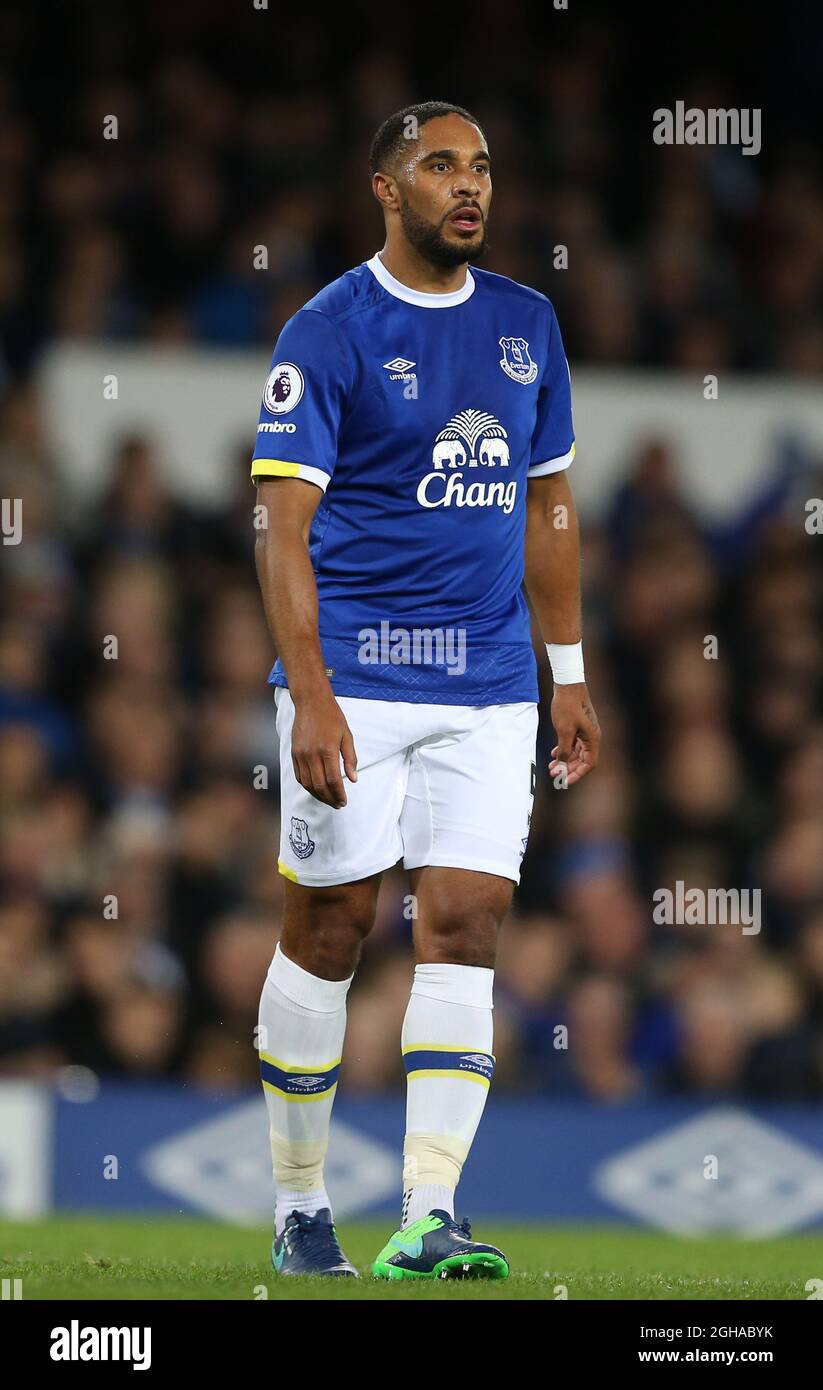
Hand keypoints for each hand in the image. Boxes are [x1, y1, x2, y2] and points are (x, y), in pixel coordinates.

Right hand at [290, 690, 357, 807]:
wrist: (311, 702)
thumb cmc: (332, 717)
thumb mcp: (347, 736)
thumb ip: (350, 759)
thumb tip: (353, 779)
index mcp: (327, 750)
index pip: (333, 780)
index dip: (338, 794)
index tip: (344, 801)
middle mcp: (311, 754)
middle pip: (319, 785)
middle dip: (329, 798)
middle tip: (337, 804)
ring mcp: (300, 754)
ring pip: (307, 783)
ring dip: (318, 795)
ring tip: (328, 799)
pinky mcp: (294, 753)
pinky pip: (299, 776)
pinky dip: (307, 786)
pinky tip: (316, 789)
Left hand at [548, 683, 600, 786]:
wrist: (568, 684)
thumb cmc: (568, 705)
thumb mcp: (564, 731)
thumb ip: (564, 750)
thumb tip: (562, 767)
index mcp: (593, 739)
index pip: (589, 764)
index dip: (578, 774)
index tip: (565, 781)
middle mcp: (591, 736)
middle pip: (583, 760)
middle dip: (569, 768)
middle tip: (554, 774)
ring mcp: (585, 731)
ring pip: (576, 752)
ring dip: (565, 760)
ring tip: (551, 766)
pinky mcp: (578, 726)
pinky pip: (573, 743)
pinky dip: (564, 750)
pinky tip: (553, 754)